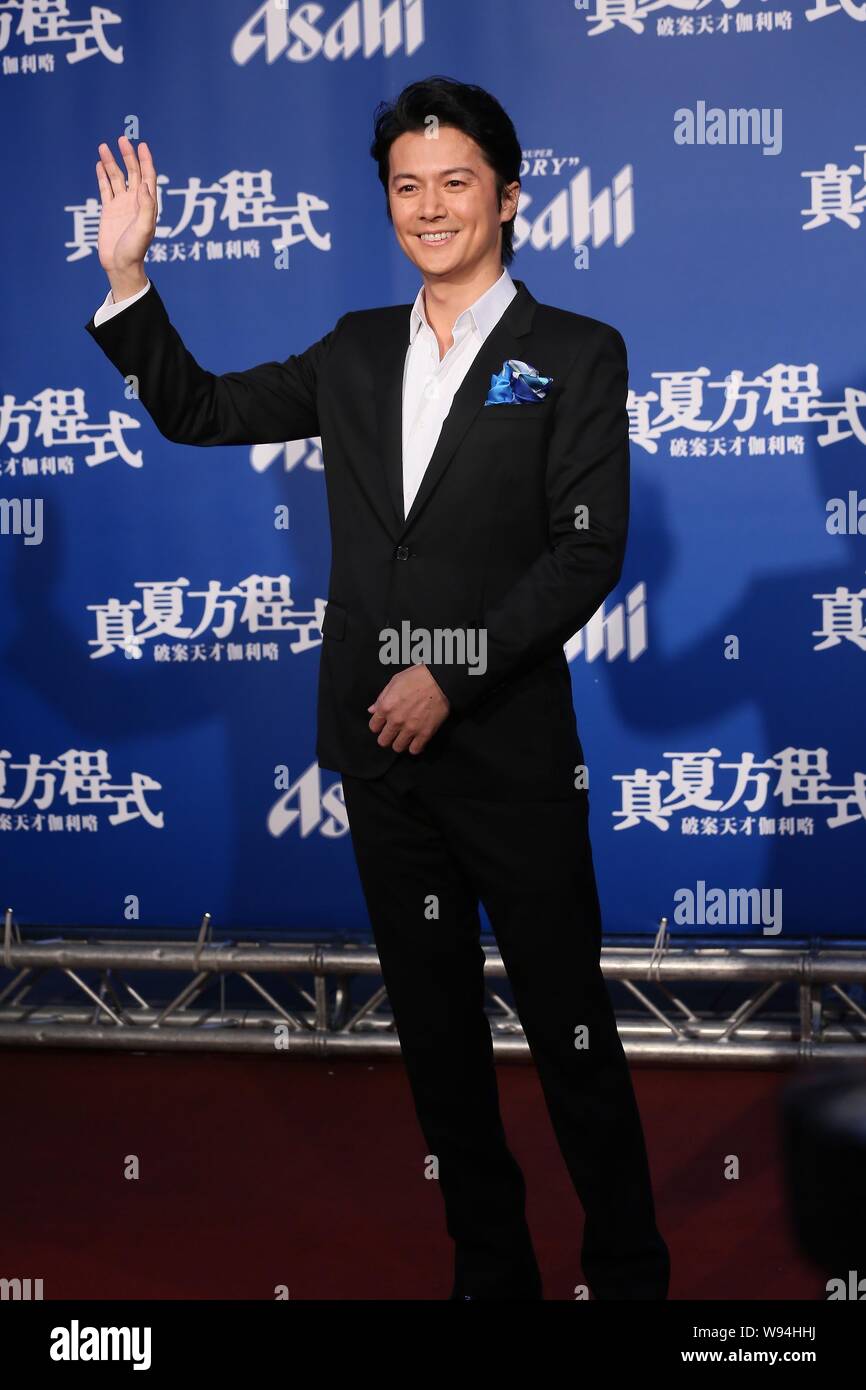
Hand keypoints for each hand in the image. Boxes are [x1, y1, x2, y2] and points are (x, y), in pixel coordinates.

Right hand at [95, 135, 157, 295]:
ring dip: (111, 163)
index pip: (148, 177)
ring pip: (117, 178)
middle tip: (122, 140)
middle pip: (132, 173)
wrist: (120, 265)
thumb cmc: (135, 250)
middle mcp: (135, 202)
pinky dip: (103, 176)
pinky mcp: (109, 210)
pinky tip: (99, 164)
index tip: (141, 145)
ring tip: (104, 147)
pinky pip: (106, 189)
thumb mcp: (144, 228)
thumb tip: (143, 184)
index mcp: (147, 204)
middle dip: (128, 156)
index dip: (146, 161)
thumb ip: (146, 206)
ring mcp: (121, 205)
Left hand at [368, 665, 449, 754]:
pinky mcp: (425, 733)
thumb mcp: (395, 682)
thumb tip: (372, 710)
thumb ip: (381, 698)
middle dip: (387, 737)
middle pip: (383, 741)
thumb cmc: (417, 677)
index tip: (384, 724)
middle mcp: (395, 720)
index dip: (378, 726)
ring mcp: (410, 729)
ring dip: (400, 743)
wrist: (441, 680)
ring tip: (405, 737)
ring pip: (398, 747)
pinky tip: (416, 741)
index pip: (373, 727)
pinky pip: (415, 750)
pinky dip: (414, 747)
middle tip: (394, 732)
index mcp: (386, 707)